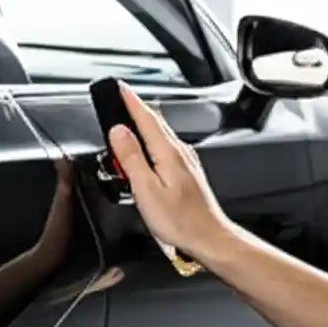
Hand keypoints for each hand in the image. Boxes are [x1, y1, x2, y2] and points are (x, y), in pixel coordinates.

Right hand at [108, 82, 234, 263]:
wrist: (209, 239)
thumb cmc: (180, 221)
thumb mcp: (146, 189)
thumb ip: (131, 158)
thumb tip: (118, 131)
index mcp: (167, 153)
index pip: (145, 117)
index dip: (130, 100)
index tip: (119, 87)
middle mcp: (179, 152)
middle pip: (154, 122)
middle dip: (135, 108)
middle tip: (119, 98)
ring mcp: (186, 162)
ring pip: (160, 134)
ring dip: (143, 123)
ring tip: (128, 119)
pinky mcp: (187, 172)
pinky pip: (165, 146)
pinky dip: (152, 140)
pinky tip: (147, 147)